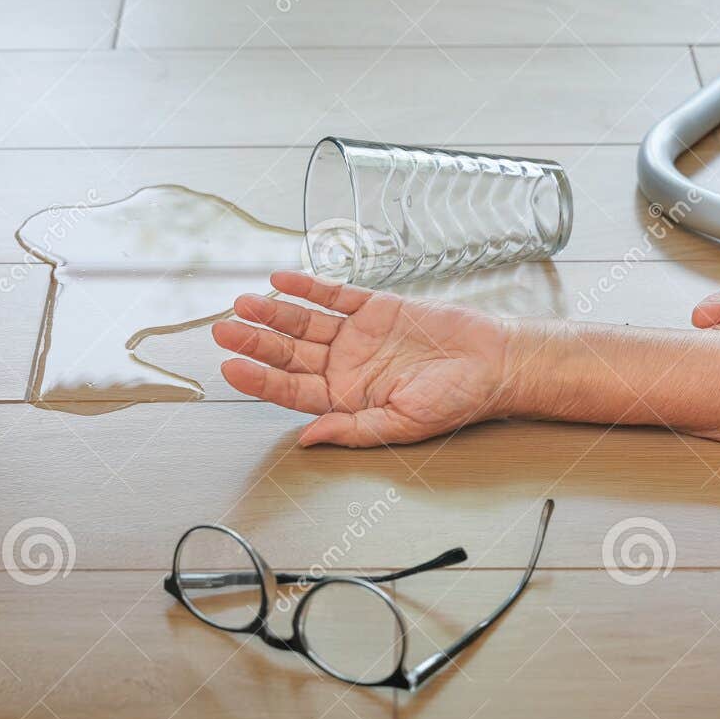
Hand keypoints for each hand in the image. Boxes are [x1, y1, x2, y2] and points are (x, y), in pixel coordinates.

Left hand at [212, 270, 510, 446]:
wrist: (495, 363)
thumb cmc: (456, 401)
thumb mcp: (401, 425)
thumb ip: (352, 430)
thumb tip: (307, 439)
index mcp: (347, 400)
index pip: (292, 390)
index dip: (260, 378)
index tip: (230, 368)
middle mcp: (346, 368)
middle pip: (290, 353)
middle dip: (256, 342)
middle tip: (224, 330)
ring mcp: (358, 336)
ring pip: (305, 322)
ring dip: (274, 312)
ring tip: (244, 303)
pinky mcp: (376, 308)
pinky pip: (335, 295)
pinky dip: (309, 287)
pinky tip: (282, 279)